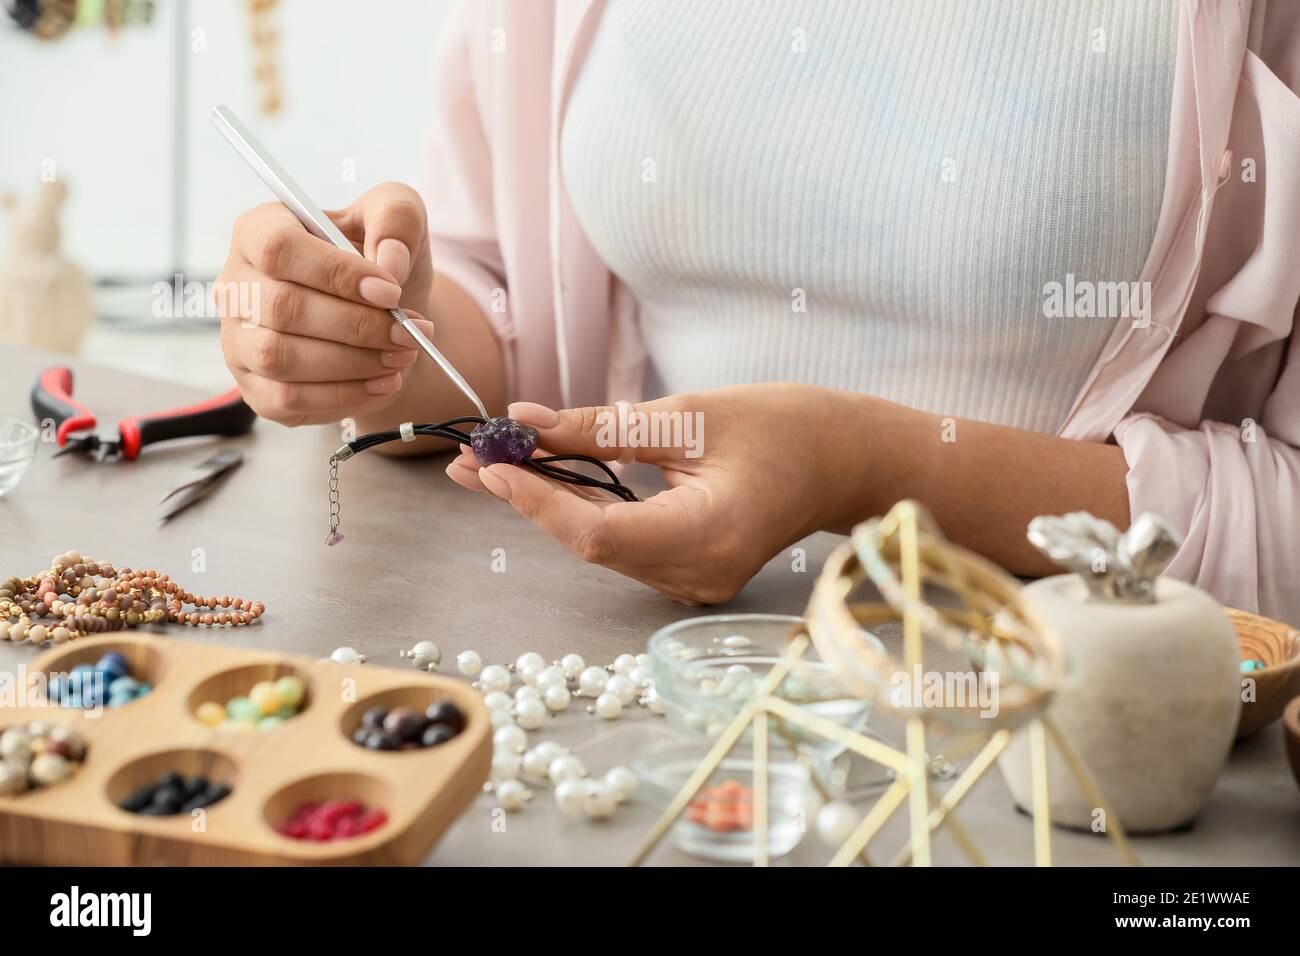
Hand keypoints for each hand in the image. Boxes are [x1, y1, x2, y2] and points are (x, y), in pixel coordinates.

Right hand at [217, 181, 436, 425]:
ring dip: (352, 364)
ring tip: (402, 357)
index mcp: (258, 231)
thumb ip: (396, 218)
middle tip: (410, 333)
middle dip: (357, 326)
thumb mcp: (396, 219)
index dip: (335, 272)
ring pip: (280, 358)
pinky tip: (384, 383)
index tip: (391, 291)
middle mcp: (237, 285)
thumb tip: (390, 262)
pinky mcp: (254, 386)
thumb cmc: (378, 265)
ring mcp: (238, 340)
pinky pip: (287, 399)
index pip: (278, 248)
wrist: (381, 319)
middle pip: (283, 308)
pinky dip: (344, 396)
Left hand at [444, 384, 855, 603]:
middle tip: (468, 456)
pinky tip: (544, 482)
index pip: (598, 534)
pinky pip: (623, 548)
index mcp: (709, 536)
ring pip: (601, 549)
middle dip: (527, 499)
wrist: (845, 460)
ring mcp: (695, 583)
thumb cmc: (784, 426)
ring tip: (493, 462)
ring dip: (547, 506)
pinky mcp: (690, 574)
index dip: (535, 501)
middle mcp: (698, 576)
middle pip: (591, 545)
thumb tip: (523, 420)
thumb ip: (602, 426)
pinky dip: (582, 514)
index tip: (486, 461)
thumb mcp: (689, 416)